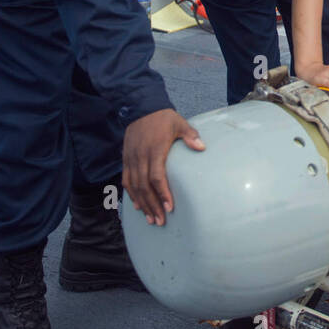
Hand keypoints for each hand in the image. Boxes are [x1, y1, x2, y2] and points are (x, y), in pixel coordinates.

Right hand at [123, 108, 203, 225]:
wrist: (140, 107)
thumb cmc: (163, 117)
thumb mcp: (179, 123)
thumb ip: (190, 136)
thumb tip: (202, 147)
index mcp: (155, 150)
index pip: (156, 177)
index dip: (162, 193)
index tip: (169, 207)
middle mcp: (140, 157)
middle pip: (144, 187)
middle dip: (152, 206)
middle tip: (160, 221)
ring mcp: (131, 159)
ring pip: (134, 186)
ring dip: (142, 204)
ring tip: (150, 219)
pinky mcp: (126, 159)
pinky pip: (126, 180)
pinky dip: (131, 194)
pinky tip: (137, 206)